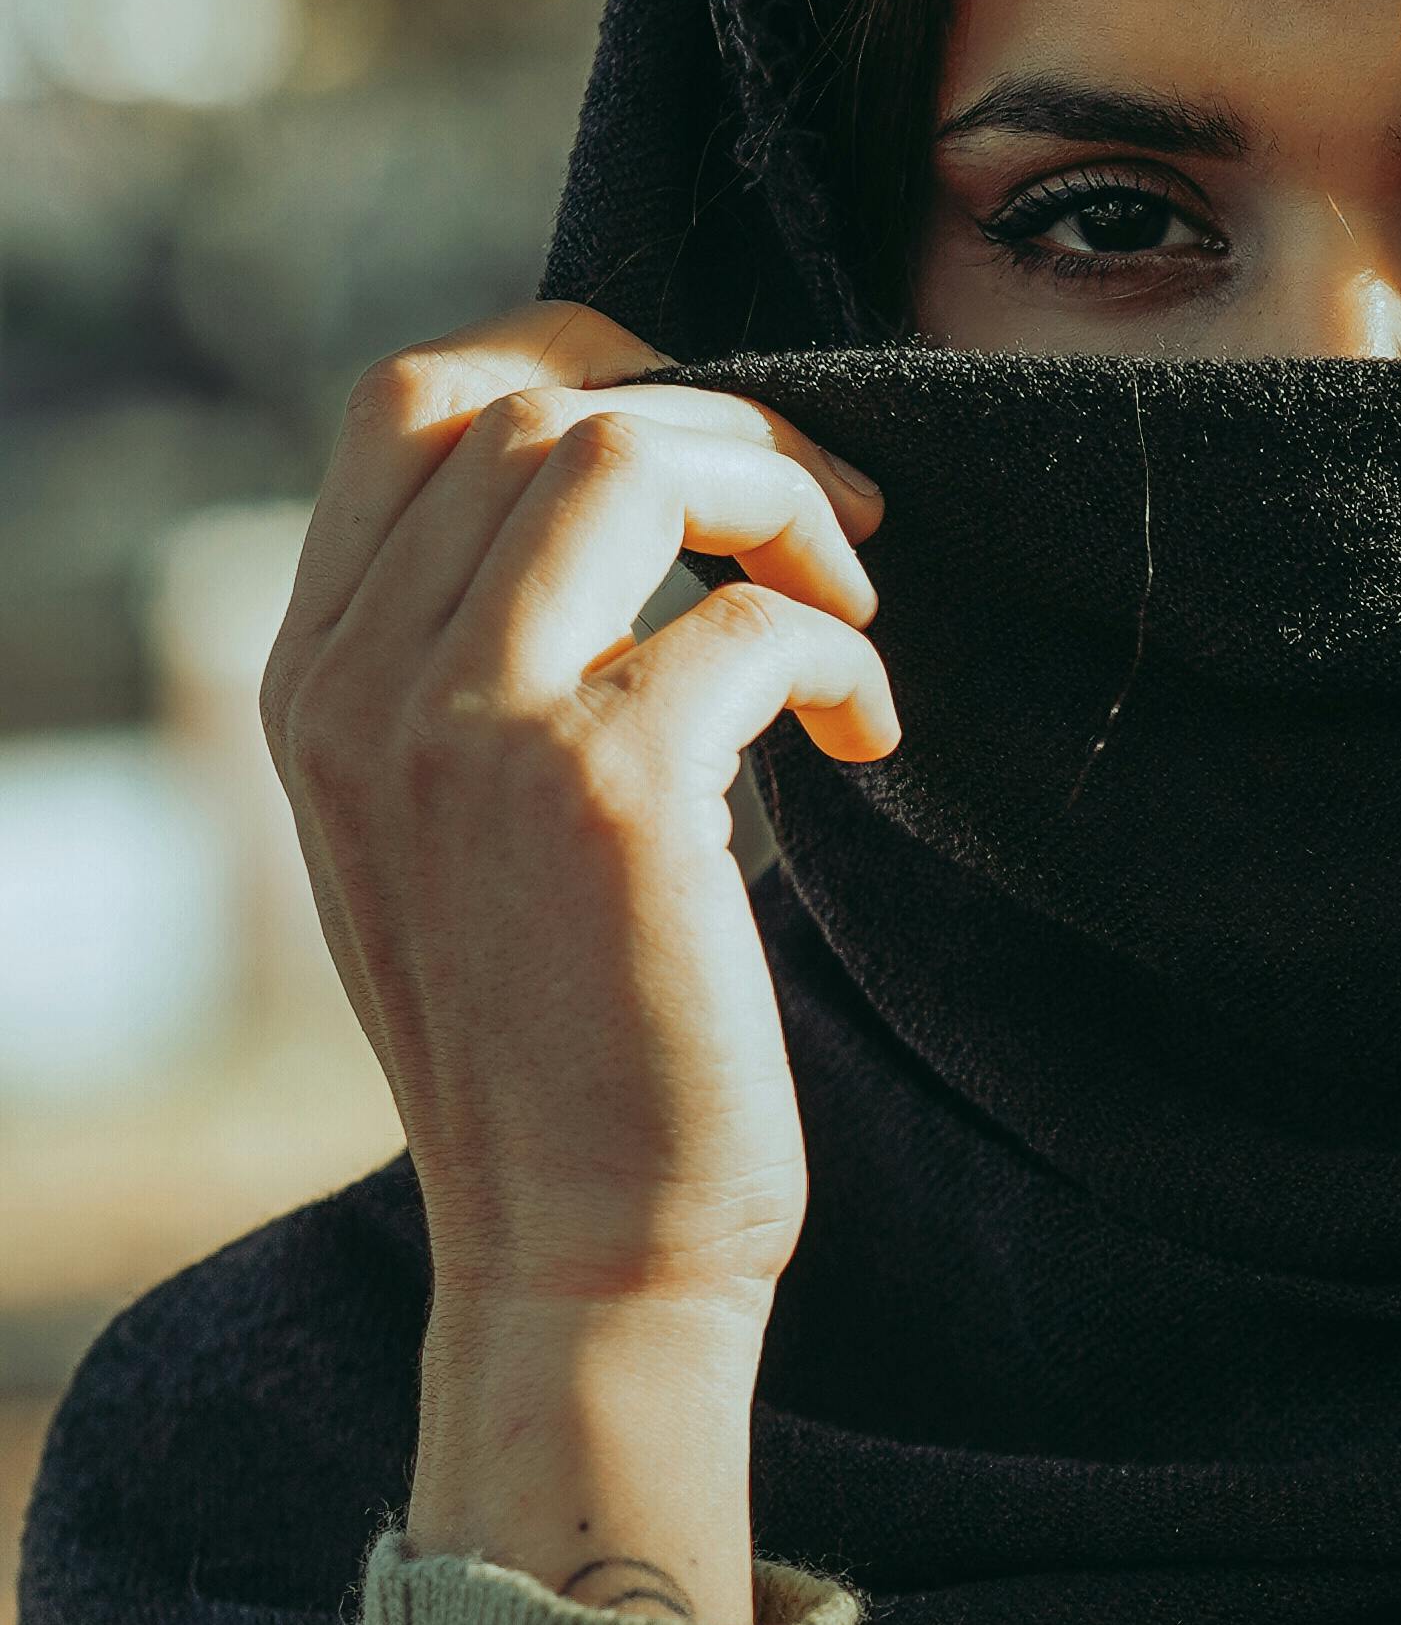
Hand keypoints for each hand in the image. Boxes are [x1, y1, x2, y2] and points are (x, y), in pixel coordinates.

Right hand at [264, 304, 897, 1618]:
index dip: (587, 365)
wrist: (579, 1260)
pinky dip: (837, 646)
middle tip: (828, 527)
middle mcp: (359, 687)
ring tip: (850, 608)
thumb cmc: (561, 1055)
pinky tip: (865, 732)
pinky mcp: (609, 789)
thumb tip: (621, 505)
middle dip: (720, 426)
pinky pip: (749, 613)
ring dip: (779, 497)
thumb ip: (475, 670)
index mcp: (311, 686)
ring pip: (627, 451)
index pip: (414, 398)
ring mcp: (469, 728)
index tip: (713, 453)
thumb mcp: (454, 836)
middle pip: (533, 399)